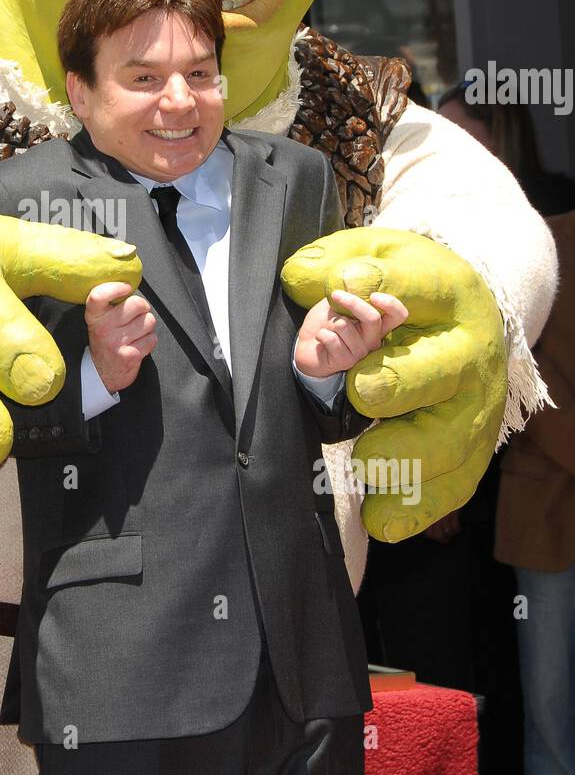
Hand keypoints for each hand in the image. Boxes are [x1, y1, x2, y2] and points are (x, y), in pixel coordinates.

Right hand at [85, 283, 156, 393]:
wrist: (102, 374)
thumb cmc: (107, 340)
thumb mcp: (100, 321)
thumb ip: (112, 304)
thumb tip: (132, 284)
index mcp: (94, 316)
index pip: (99, 295)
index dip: (116, 287)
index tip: (126, 286)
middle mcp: (103, 329)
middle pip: (137, 304)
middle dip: (143, 308)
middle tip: (136, 316)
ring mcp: (115, 343)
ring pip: (148, 321)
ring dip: (147, 326)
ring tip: (136, 333)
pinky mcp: (129, 356)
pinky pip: (152, 338)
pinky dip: (149, 341)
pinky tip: (138, 345)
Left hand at [281, 227, 507, 542]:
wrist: (460, 315)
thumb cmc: (404, 286)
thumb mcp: (371, 254)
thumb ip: (332, 262)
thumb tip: (300, 279)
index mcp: (446, 291)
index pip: (421, 285)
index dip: (387, 288)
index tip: (350, 287)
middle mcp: (469, 348)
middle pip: (445, 369)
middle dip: (403, 381)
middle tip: (362, 390)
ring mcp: (474, 403)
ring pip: (451, 438)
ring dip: (407, 456)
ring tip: (366, 462)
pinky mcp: (469, 447)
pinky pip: (452, 485)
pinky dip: (417, 506)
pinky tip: (381, 520)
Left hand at [294, 289, 407, 377]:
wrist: (306, 347)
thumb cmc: (324, 324)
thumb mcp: (336, 305)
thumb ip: (346, 296)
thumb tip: (350, 280)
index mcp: (376, 325)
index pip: (399, 315)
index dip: (391, 304)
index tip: (373, 295)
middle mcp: (373, 340)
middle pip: (372, 318)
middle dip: (353, 303)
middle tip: (336, 294)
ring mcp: (360, 352)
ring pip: (344, 326)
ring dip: (329, 322)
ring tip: (327, 328)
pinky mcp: (345, 361)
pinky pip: (331, 338)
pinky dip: (321, 334)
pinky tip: (320, 340)